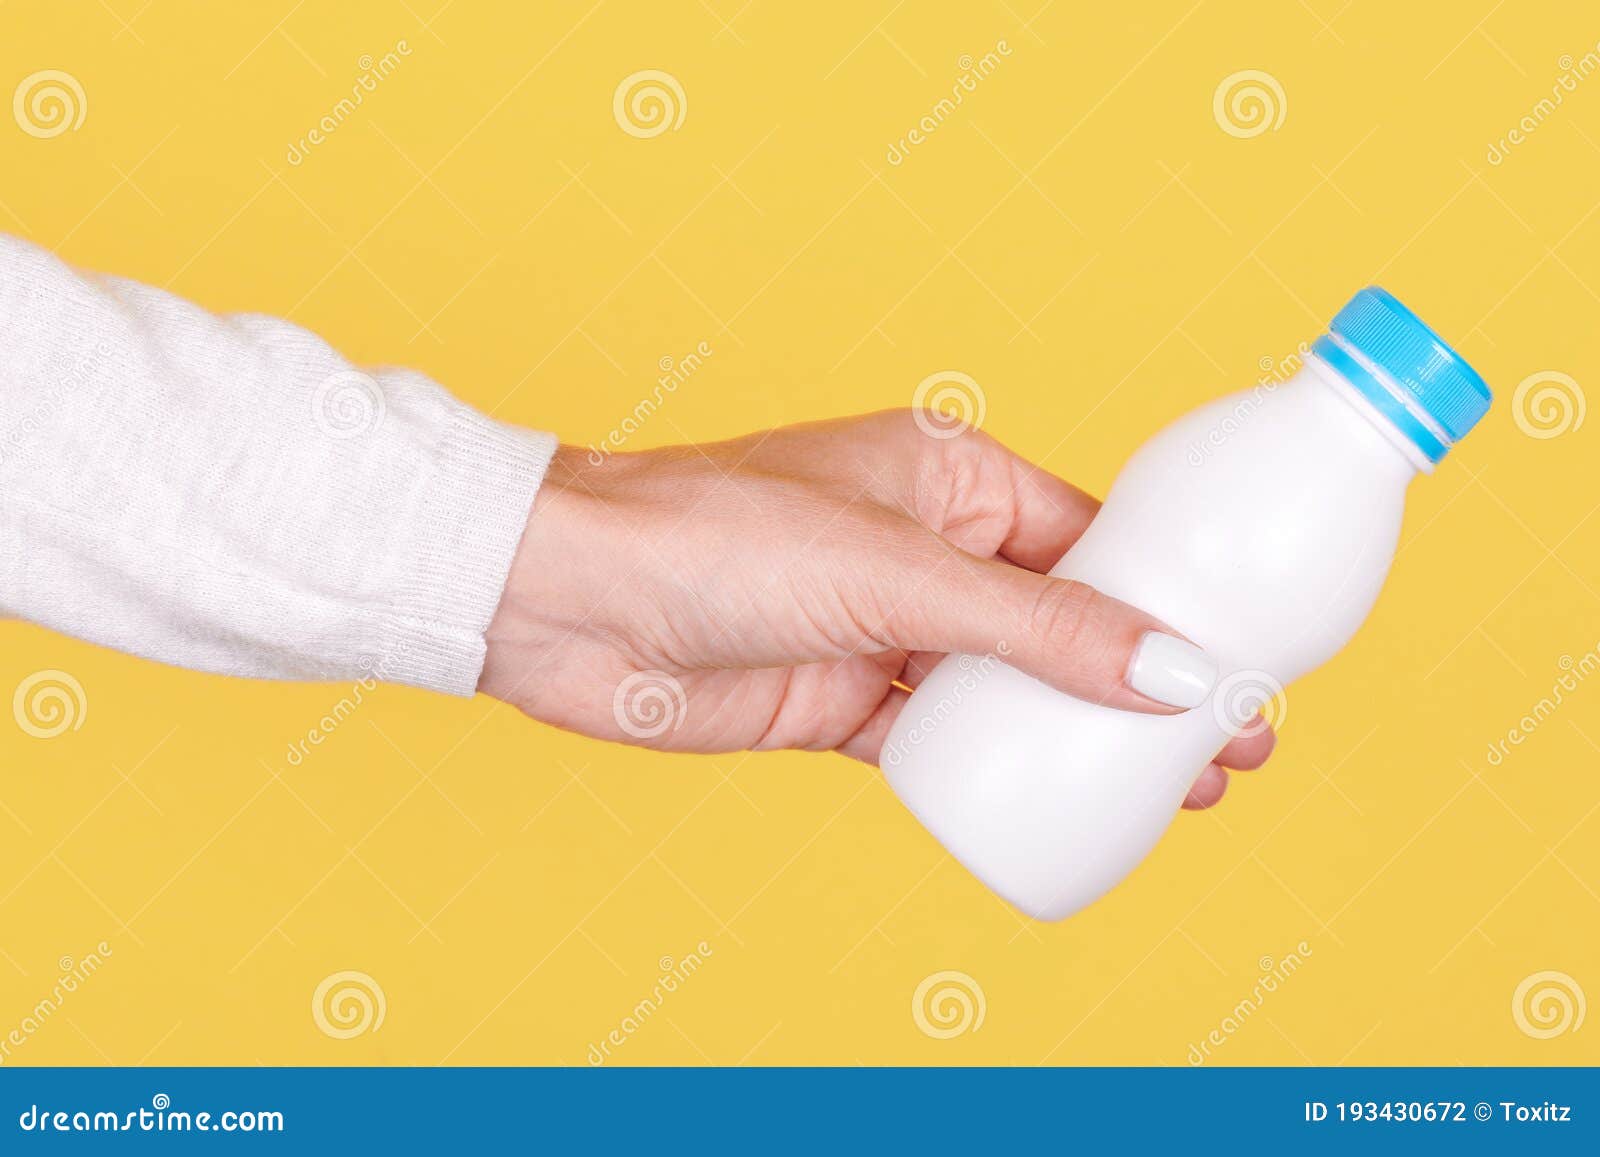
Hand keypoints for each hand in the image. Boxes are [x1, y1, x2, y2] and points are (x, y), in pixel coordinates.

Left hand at [479, 411, 1273, 807]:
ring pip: (1010, 691)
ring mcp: (884, 629)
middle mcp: (926, 551)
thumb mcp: (896, 571)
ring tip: (1175, 789)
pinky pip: (941, 743)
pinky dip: (998, 774)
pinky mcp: (839, 698)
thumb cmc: (716, 535)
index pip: (1094, 541)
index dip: (1175, 602)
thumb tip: (1171, 670)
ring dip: (1084, 738)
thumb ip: (1035, 625)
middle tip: (1233, 746)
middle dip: (1147, 684)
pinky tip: (1058, 801)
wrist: (567, 600)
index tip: (1247, 657)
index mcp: (952, 480)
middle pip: (1066, 624)